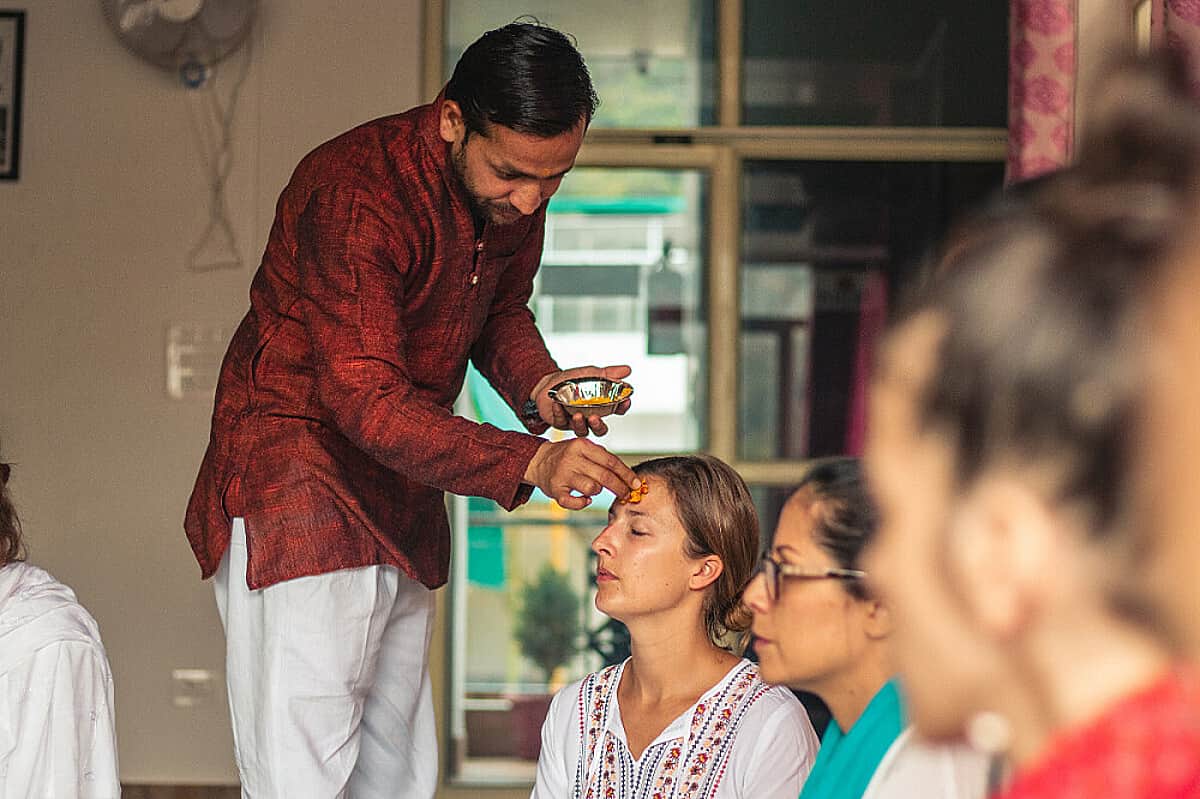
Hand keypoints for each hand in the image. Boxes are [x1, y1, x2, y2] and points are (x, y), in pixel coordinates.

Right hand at [523, 438, 640, 509]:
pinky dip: (582, 503)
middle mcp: (572, 459)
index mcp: (582, 446)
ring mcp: (563, 475)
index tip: (636, 484)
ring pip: (591, 488)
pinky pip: (574, 502)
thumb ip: (603, 459)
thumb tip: (628, 477)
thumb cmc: (567, 456)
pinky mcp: (555, 490)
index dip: (626, 474)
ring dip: (598, 491)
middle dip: (620, 488)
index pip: (611, 461)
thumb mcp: (584, 448)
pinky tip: (584, 499)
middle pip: (604, 476)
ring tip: (594, 488)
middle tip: (627, 495)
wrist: (538, 461)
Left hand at [530, 365, 632, 437]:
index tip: (625, 401)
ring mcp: (575, 421)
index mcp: (600, 405)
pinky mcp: (560, 422)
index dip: (622, 407)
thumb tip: (627, 370)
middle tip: (595, 418)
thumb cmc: (570, 381)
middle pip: (600, 429)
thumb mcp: (591, 373)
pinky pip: (560, 421)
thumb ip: (608, 373)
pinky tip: (557, 405)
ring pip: (582, 430)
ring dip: (580, 424)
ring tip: (577, 415)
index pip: (616, 410)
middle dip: (598, 425)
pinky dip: (559, 413)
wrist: (548, 384)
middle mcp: (589, 416)